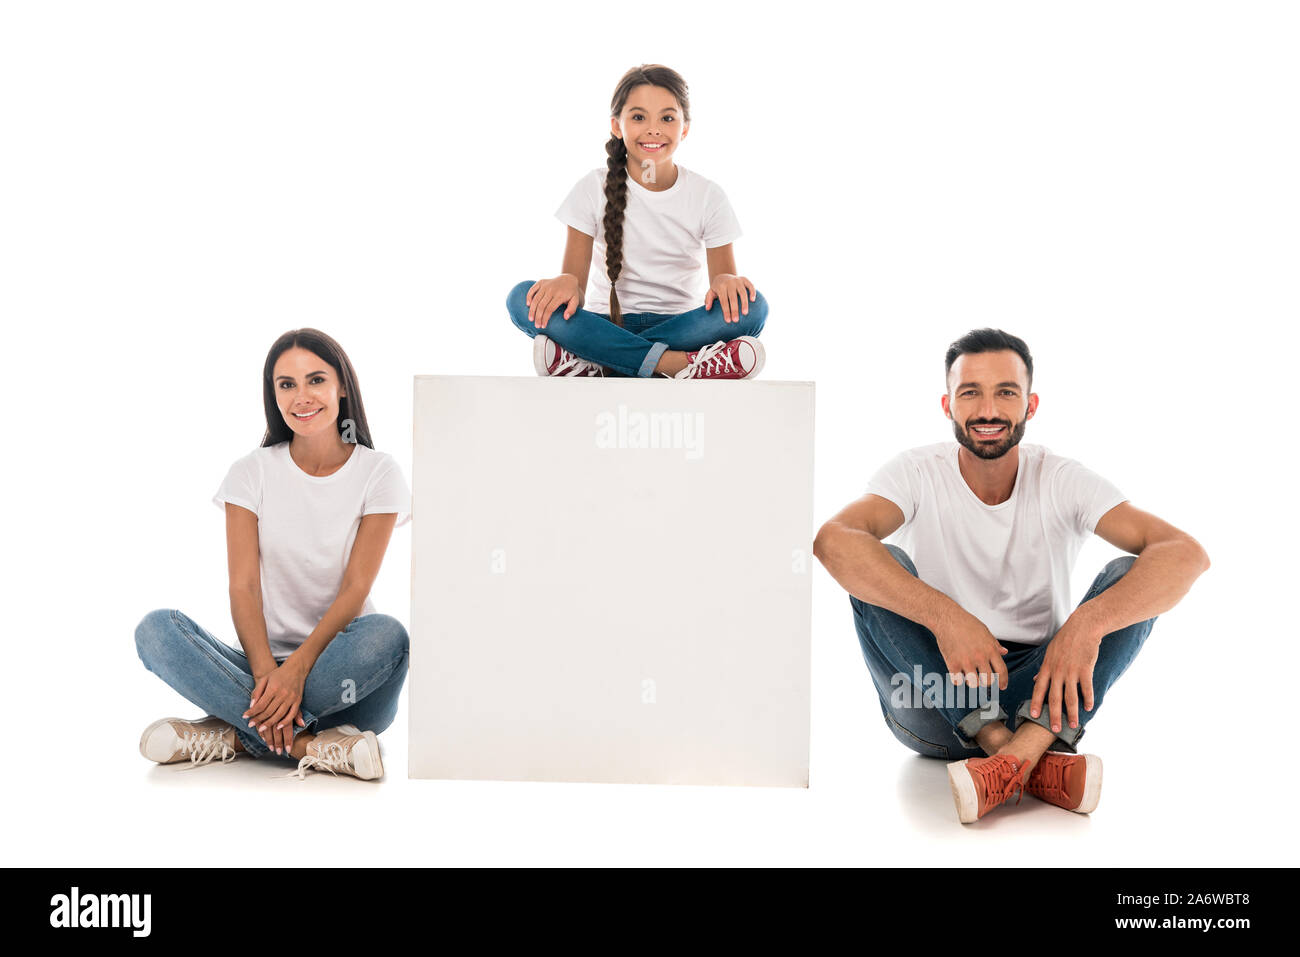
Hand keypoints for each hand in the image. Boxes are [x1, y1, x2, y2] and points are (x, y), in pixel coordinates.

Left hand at [244, 661, 306, 754]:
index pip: (261, 704)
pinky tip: (278, 727)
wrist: (296, 668)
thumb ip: (257, 692)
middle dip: (259, 720)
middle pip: (269, 711)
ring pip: (279, 715)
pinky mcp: (298, 701)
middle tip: (251, 726)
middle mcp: (283, 694)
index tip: (245, 718)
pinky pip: (292, 714)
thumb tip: (251, 706)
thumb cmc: (278, 674)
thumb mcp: (265, 679)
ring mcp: (291, 698)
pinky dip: (285, 722)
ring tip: (261, 730)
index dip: (252, 713)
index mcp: (273, 688)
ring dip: (270, 724)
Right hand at [526, 274, 582, 328]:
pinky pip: (532, 290)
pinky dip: (529, 297)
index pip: (549, 309)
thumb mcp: (576, 301)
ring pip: (535, 299)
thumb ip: (572, 309)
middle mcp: (551, 290)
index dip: (545, 318)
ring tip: (530, 319)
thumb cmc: (571, 293)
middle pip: (541, 305)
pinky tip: (528, 305)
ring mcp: (545, 285)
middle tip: (536, 325)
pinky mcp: (541, 282)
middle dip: (538, 317)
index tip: (543, 326)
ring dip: (532, 310)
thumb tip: (565, 318)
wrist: (568, 279)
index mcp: (559, 295)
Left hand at [704, 274, 756, 323]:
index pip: (724, 301)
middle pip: (733, 298)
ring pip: (742, 292)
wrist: (723, 276)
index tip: (728, 321)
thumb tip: (707, 308)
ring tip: (745, 313)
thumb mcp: (711, 292)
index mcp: (721, 287)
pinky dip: (752, 292)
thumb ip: (708, 299)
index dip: (726, 311)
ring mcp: (738, 280)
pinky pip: (750, 285)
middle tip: (736, 320)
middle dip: (734, 309)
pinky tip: (753, 300)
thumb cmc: (717, 288)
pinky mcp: (744, 279)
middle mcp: (730, 283)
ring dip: (744, 303)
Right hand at [932, 610, 1008, 692]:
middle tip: (983, 679)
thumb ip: (995, 644)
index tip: (1002, 686)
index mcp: (990, 649)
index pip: (1002, 671)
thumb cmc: (966, 623)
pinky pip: (957, 681)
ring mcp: (966, 661)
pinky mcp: (953, 664)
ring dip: (972, 681)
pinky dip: (958, 680)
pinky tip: (957, 674)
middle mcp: (980, 657)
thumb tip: (1004, 652)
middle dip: (987, 682)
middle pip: (988, 681)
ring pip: (974, 684)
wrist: (947, 618)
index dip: (1003, 681)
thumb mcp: (985, 632)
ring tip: (969, 675)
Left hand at [1030, 619, 1100, 733]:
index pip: (1039, 689)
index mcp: (1047, 667)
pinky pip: (1086, 688)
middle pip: (1055, 698)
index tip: (1033, 716)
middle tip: (1054, 729)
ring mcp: (1071, 671)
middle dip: (1054, 715)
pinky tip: (1089, 708)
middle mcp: (1057, 671)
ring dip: (1072, 713)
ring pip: (1071, 697)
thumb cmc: (1066, 639)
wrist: (1082, 627)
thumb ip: (1043, 668)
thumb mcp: (1050, 653)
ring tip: (1074, 725)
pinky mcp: (1085, 670)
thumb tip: (1035, 680)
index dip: (1036, 703)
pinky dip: (1088, 699)